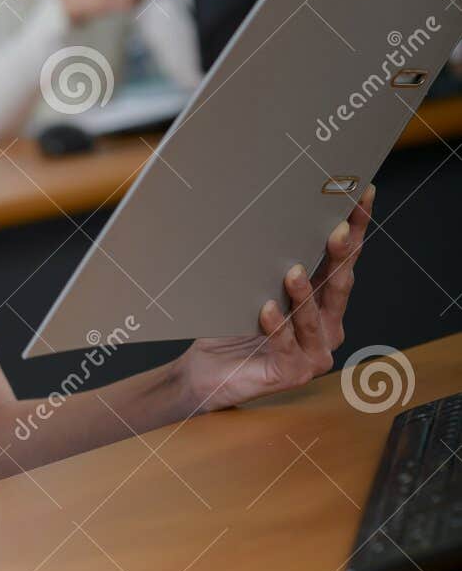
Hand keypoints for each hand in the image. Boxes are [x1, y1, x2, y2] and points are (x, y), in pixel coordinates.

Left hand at [177, 186, 374, 412]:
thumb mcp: (256, 289)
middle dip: (340, 257)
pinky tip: (267, 310)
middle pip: (337, 287)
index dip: (356, 229)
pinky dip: (276, 327)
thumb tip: (276, 216)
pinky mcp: (291, 373)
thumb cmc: (233, 328)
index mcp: (324, 303)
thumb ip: (273, 265)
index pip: (344, 261)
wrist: (207, 374)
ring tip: (293, 272)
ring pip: (312, 319)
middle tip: (338, 231)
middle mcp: (326, 328)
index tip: (362, 196)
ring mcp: (312, 353)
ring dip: (303, 294)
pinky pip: (285, 346)